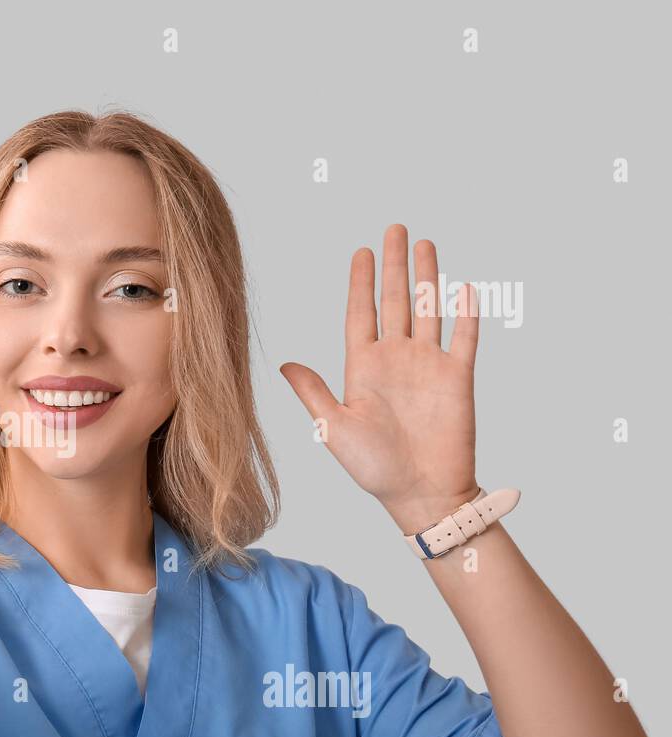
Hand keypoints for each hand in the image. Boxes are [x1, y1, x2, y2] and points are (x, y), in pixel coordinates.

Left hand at [280, 224, 481, 534]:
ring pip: (428, 310)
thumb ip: (314, 393)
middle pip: (394, 301)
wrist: (419, 494)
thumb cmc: (373, 468)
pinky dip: (465, 314)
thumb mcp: (334, 429)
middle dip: (394, 265)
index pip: (361, 314)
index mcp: (363, 368)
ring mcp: (428, 366)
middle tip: (395, 228)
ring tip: (425, 243)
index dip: (361, 282)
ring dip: (427, 277)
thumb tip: (285, 364)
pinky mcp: (458, 379)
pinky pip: (464, 339)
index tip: (361, 251)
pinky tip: (463, 288)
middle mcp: (396, 360)